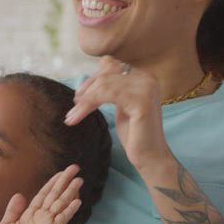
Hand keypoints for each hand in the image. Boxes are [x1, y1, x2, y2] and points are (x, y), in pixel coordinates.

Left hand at [0, 165, 82, 223]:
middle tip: (76, 168)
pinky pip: (61, 219)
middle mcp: (39, 218)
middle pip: (54, 195)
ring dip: (70, 192)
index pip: (43, 195)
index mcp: (28, 215)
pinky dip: (69, 211)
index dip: (52, 183)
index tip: (61, 172)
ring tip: (80, 180)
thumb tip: (20, 195)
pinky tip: (78, 201)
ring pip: (60, 204)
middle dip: (64, 182)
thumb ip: (13, 210)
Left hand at [64, 57, 173, 173]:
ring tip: (72, 115)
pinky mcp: (141, 102)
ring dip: (84, 101)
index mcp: (144, 76)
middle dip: (86, 90)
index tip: (79, 97)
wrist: (150, 157)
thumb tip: (95, 71)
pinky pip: (106, 95)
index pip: (110, 66)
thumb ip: (113, 88)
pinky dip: (88, 105)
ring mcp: (146, 89)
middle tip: (73, 107)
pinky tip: (77, 116)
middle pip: (106, 75)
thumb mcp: (122, 105)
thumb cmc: (135, 134)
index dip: (92, 79)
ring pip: (103, 85)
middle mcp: (148, 78)